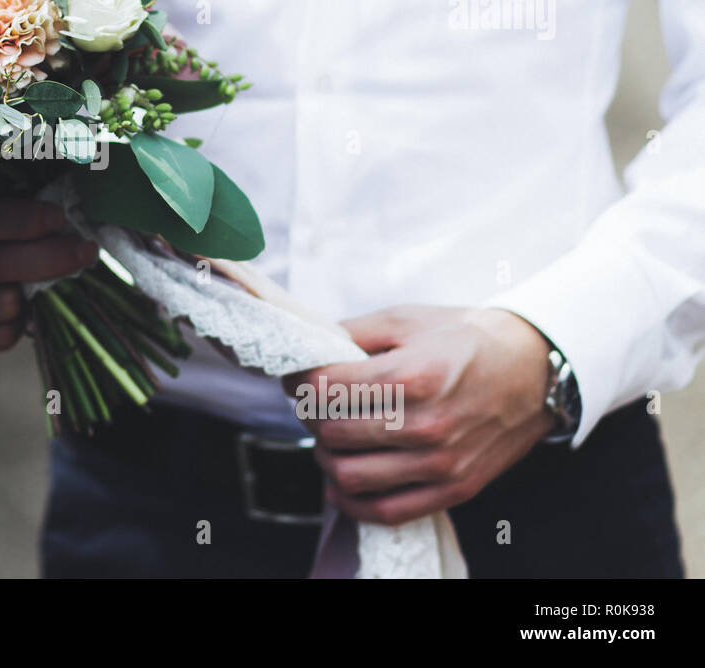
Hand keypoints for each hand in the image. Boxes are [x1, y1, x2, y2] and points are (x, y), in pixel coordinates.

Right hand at [0, 197, 98, 354]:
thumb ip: (11, 215)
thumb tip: (63, 221)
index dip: (23, 220)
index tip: (58, 218)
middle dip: (51, 257)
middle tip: (86, 250)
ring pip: (6, 303)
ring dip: (31, 295)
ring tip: (32, 284)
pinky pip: (1, 336)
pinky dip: (19, 324)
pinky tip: (14, 310)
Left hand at [282, 305, 555, 525]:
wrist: (534, 369)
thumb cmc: (466, 339)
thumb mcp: (406, 320)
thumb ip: (351, 334)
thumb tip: (306, 352)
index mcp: (412, 376)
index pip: (324, 389)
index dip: (298, 382)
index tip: (297, 378)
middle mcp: (426, 424)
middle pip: (331, 431)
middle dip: (309, 416)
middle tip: (313, 404)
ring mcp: (440, 462)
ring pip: (349, 475)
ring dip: (325, 457)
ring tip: (330, 437)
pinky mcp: (453, 488)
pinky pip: (385, 511)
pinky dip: (351, 501)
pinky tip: (341, 481)